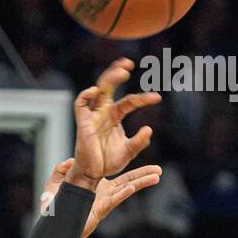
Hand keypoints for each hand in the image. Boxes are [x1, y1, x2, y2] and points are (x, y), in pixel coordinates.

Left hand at [41, 157, 161, 237]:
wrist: (51, 227)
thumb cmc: (53, 208)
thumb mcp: (54, 184)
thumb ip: (60, 170)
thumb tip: (69, 160)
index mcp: (96, 185)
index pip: (116, 173)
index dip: (126, 165)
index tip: (138, 156)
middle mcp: (103, 193)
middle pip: (128, 181)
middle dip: (143, 175)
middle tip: (159, 170)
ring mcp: (102, 202)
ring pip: (126, 190)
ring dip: (141, 183)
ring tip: (157, 177)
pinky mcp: (98, 211)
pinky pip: (113, 201)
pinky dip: (122, 194)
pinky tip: (132, 188)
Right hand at [68, 58, 160, 186]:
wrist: (93, 175)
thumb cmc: (107, 163)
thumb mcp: (128, 152)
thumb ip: (139, 142)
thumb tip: (149, 129)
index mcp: (114, 115)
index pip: (130, 101)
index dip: (143, 98)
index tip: (157, 98)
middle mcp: (103, 111)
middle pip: (110, 85)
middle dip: (118, 71)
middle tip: (130, 63)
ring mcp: (93, 115)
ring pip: (98, 89)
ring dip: (109, 78)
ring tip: (122, 70)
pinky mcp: (83, 123)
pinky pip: (80, 104)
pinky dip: (85, 95)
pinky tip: (95, 90)